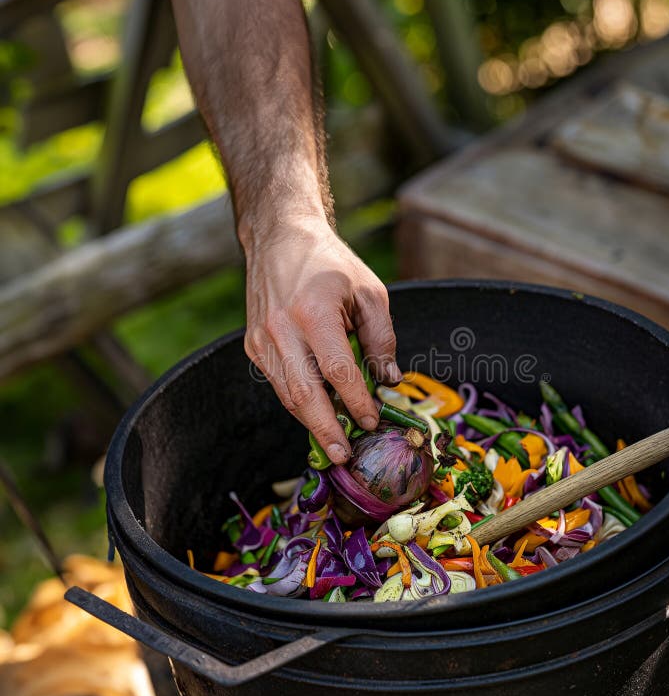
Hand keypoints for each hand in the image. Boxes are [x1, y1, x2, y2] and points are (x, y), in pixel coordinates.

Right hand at [242, 219, 401, 464]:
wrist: (280, 239)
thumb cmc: (330, 264)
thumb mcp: (369, 292)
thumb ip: (382, 337)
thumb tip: (388, 380)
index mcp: (313, 313)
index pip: (338, 372)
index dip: (356, 402)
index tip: (372, 421)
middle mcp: (281, 329)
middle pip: (304, 395)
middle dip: (326, 430)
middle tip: (344, 455)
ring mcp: (262, 340)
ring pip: (287, 395)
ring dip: (312, 423)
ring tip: (334, 444)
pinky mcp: (254, 346)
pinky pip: (279, 383)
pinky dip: (299, 403)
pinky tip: (318, 415)